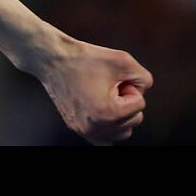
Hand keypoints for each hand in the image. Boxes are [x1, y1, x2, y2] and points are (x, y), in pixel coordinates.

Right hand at [30, 35, 152, 144]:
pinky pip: (107, 138)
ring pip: (124, 131)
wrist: (52, 59)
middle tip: (106, 84)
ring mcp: (86, 131)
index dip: (128, 85)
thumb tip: (142, 92)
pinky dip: (109, 126)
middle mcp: (96, 128)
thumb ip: (144, 78)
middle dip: (125, 100)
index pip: (140, 103)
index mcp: (107, 113)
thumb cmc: (85, 58)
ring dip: (120, 113)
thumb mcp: (122, 60)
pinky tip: (101, 108)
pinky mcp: (79, 129)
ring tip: (103, 94)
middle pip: (135, 120)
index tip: (110, 77)